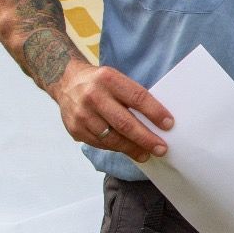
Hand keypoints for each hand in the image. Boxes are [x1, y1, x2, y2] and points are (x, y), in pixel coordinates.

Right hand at [54, 61, 173, 162]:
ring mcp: (82, 115)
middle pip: (125, 123)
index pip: (137, 97)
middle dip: (146, 138)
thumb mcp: (115, 79)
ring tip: (147, 153)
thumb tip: (157, 121)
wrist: (65, 82)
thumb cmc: (99, 83)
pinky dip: (117, 148)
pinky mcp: (75, 130)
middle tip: (161, 148)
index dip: (155, 112)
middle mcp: (93, 96)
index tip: (169, 124)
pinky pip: (101, 144)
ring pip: (113, 138)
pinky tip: (128, 150)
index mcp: (108, 79)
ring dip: (133, 148)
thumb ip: (131, 96)